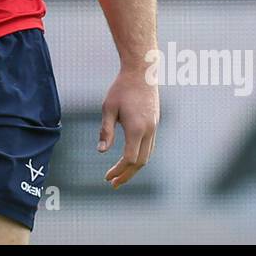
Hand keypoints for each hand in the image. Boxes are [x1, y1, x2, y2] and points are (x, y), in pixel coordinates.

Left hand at [98, 67, 159, 187]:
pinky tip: (131, 159)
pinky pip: (150, 147)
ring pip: (147, 156)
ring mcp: (154, 127)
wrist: (142, 72)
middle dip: (127, 175)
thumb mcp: (108, 108)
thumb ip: (106, 131)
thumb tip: (101, 151)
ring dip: (135, 168)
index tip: (107, 177)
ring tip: (121, 175)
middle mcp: (149, 131)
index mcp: (137, 129)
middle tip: (113, 183)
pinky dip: (141, 157)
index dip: (118, 170)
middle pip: (140, 162)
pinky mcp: (155, 123)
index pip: (129, 159)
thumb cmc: (122, 88)